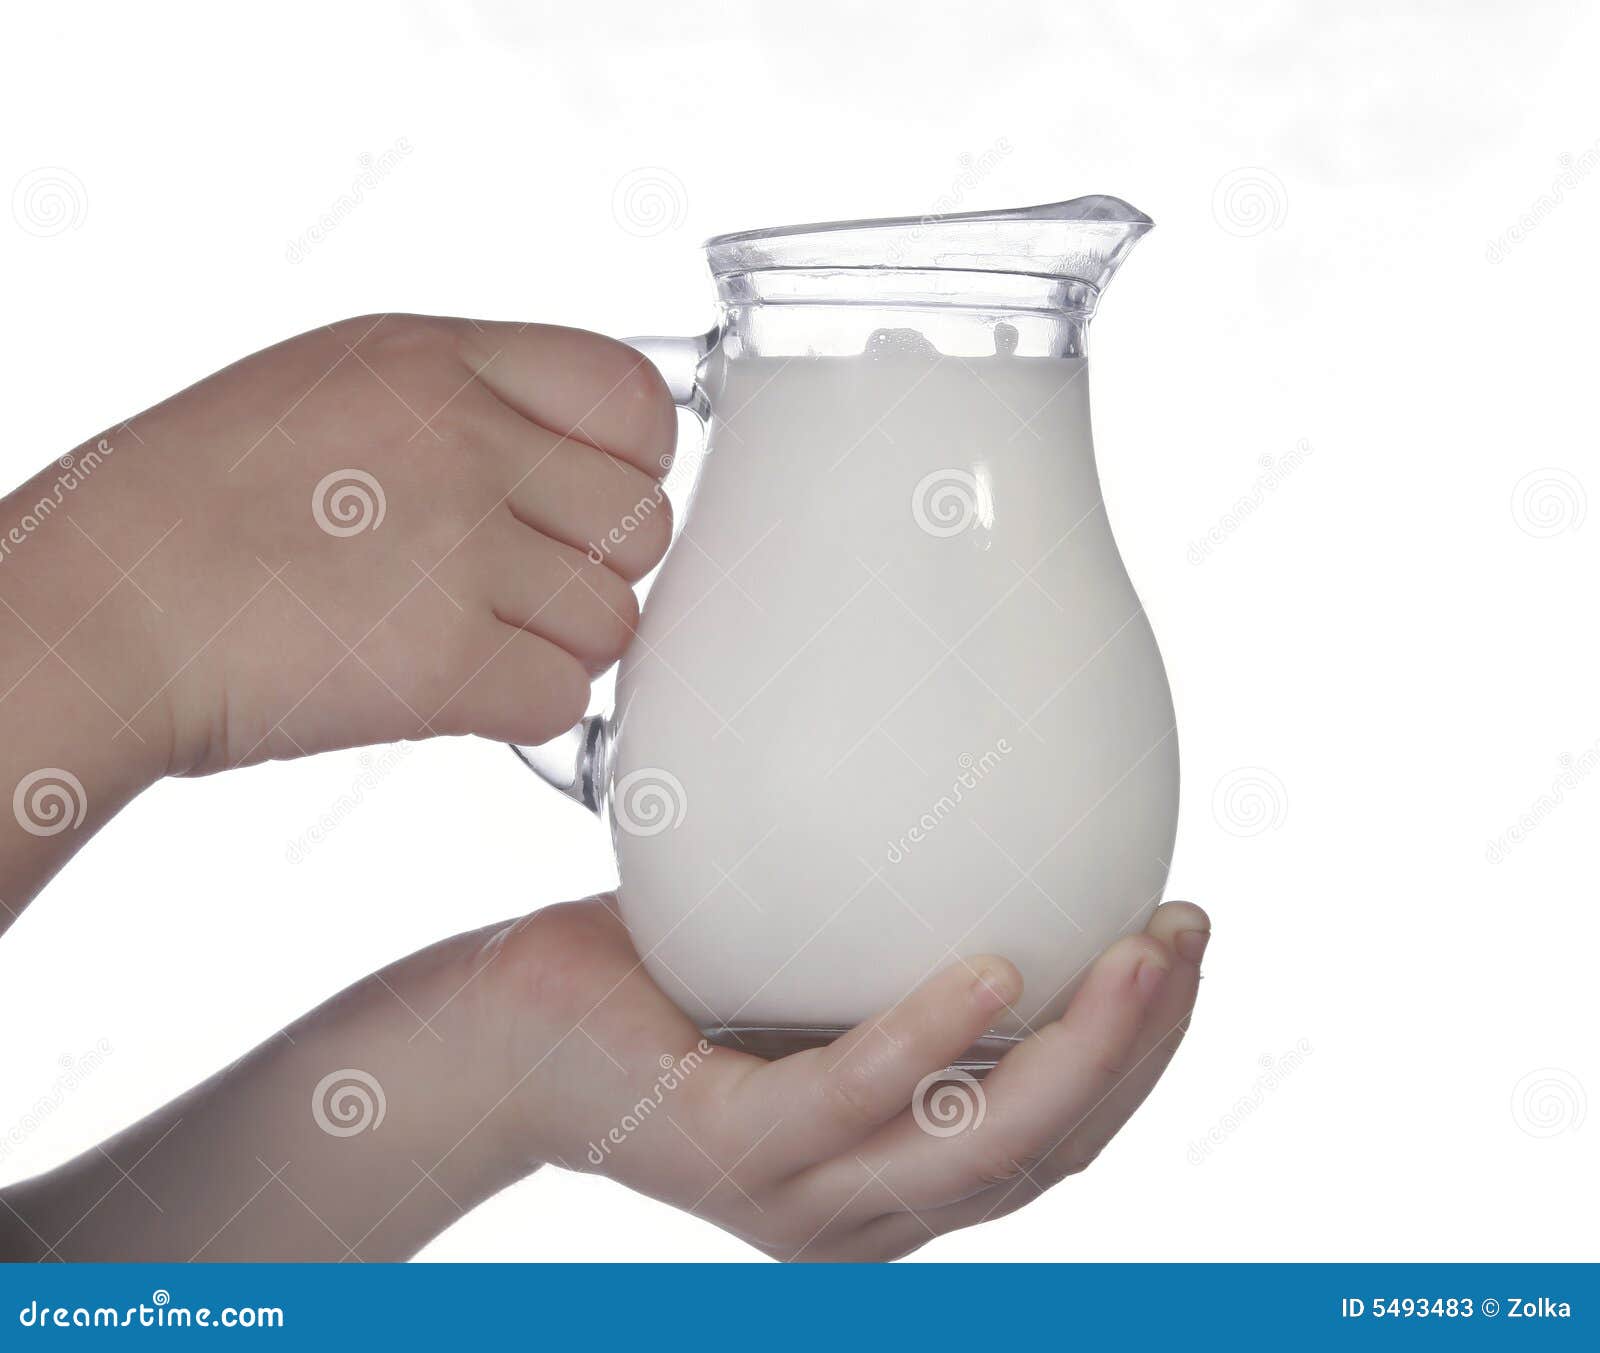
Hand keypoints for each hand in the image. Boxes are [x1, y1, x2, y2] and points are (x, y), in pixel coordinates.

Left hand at [0, 896, 1207, 1261]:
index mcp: (898, 1167)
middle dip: (1140, 1051)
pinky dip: (926, 1039)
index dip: (1145, 1054)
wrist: (499, 1034)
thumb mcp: (799, 945)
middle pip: (1048, 1151)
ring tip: (1138, 952)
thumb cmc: (656, 978)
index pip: (1059, 1135)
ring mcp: (801, 1194)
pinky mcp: (731, 1151)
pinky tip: (991, 974)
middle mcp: (868, 1206)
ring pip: (977, 1147)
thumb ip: (888, 914)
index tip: (1186, 941)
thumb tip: (973, 783)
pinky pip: (848, 1099)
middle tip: (1186, 936)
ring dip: (1078, 1053)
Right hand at [2, 314, 674, 780]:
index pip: (635, 400)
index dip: (634, 462)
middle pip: (642, 522)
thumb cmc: (199, 502)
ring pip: (616, 619)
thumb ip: (469, 402)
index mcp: (438, 362)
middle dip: (594, 566)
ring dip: (559, 645)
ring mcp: (461, 555)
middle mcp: (465, 445)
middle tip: (515, 586)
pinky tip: (458, 688)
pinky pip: (568, 698)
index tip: (587, 499)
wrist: (103, 609)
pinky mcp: (448, 665)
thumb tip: (584, 454)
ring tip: (473, 637)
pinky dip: (523, 710)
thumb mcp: (337, 385)